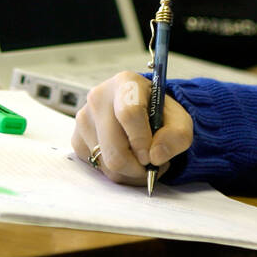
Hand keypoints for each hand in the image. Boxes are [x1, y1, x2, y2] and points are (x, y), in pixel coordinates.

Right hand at [71, 71, 192, 185]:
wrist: (142, 112)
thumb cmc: (159, 113)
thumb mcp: (180, 120)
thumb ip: (176, 136)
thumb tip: (155, 157)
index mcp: (125, 83)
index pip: (129, 114)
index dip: (142, 141)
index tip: (152, 157)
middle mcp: (98, 98)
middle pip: (114, 147)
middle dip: (137, 166)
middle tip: (153, 166)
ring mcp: (84, 119)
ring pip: (106, 162)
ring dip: (129, 172)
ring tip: (143, 161)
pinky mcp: (77, 139)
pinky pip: (96, 167)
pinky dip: (117, 172)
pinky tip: (128, 159)